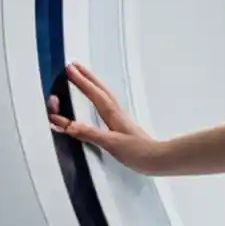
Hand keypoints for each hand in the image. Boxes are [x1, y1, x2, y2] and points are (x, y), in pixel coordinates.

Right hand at [49, 61, 164, 175]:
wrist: (157, 159)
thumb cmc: (136, 152)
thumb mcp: (111, 143)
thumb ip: (89, 133)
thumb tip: (66, 124)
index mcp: (113, 114)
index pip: (95, 94)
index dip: (81, 82)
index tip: (69, 69)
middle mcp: (116, 113)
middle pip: (100, 90)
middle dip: (87, 77)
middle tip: (74, 66)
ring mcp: (120, 119)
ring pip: (104, 96)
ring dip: (92, 85)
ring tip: (83, 78)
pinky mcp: (121, 127)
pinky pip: (105, 106)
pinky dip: (98, 98)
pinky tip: (97, 104)